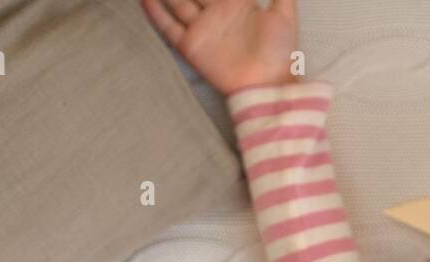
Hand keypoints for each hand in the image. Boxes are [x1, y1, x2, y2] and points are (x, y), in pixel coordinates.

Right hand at [140, 0, 298, 95]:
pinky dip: (154, 13)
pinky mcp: (191, 46)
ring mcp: (202, 28)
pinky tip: (145, 0)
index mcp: (236, 3)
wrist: (268, 85)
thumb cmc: (280, 52)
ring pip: (177, 2)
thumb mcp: (284, 15)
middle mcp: (215, 12)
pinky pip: (167, 27)